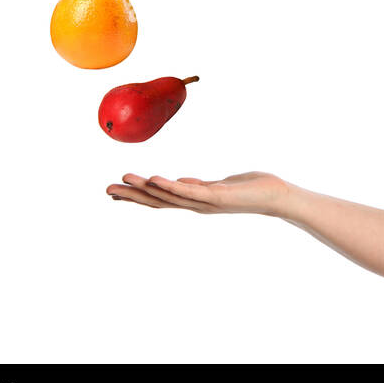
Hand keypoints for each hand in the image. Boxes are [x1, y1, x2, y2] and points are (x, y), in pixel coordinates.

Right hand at [108, 171, 291, 217]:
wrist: (276, 196)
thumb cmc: (250, 189)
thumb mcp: (219, 185)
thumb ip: (199, 185)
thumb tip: (182, 181)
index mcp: (195, 200)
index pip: (160, 199)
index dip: (137, 196)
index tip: (115, 192)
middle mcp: (196, 205)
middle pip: (158, 201)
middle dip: (132, 196)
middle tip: (107, 189)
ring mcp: (205, 202)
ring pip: (169, 196)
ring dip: (145, 188)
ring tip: (125, 179)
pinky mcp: (217, 196)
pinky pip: (190, 190)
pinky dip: (171, 185)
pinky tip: (155, 178)